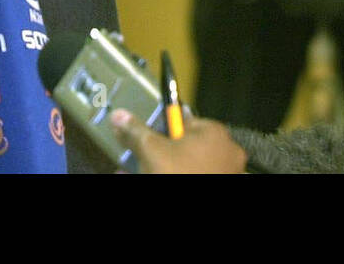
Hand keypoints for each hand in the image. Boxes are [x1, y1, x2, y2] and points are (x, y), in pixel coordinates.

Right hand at [110, 109, 247, 172]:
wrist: (195, 228)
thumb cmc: (179, 174)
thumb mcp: (151, 150)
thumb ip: (135, 131)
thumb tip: (118, 115)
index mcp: (214, 132)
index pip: (180, 120)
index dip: (158, 129)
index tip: (142, 140)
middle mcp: (225, 151)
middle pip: (182, 146)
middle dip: (155, 152)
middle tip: (137, 159)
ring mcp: (224, 173)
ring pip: (185, 166)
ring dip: (159, 168)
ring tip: (133, 172)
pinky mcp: (216, 183)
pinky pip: (192, 175)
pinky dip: (173, 175)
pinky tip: (143, 176)